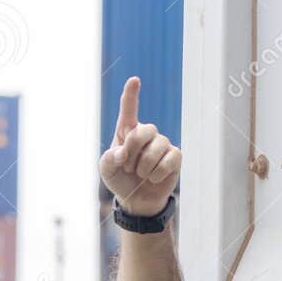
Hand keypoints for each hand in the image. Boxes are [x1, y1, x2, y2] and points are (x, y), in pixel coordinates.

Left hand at [100, 76, 180, 217]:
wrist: (136, 200)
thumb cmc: (120, 179)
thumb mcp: (106, 170)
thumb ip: (109, 159)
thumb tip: (122, 153)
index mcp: (126, 131)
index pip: (129, 110)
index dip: (131, 95)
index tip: (134, 80)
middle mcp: (146, 133)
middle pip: (142, 131)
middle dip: (132, 152)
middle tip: (127, 167)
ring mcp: (162, 144)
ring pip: (156, 148)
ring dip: (144, 167)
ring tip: (140, 175)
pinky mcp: (175, 157)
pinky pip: (169, 159)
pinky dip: (158, 173)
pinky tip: (154, 178)